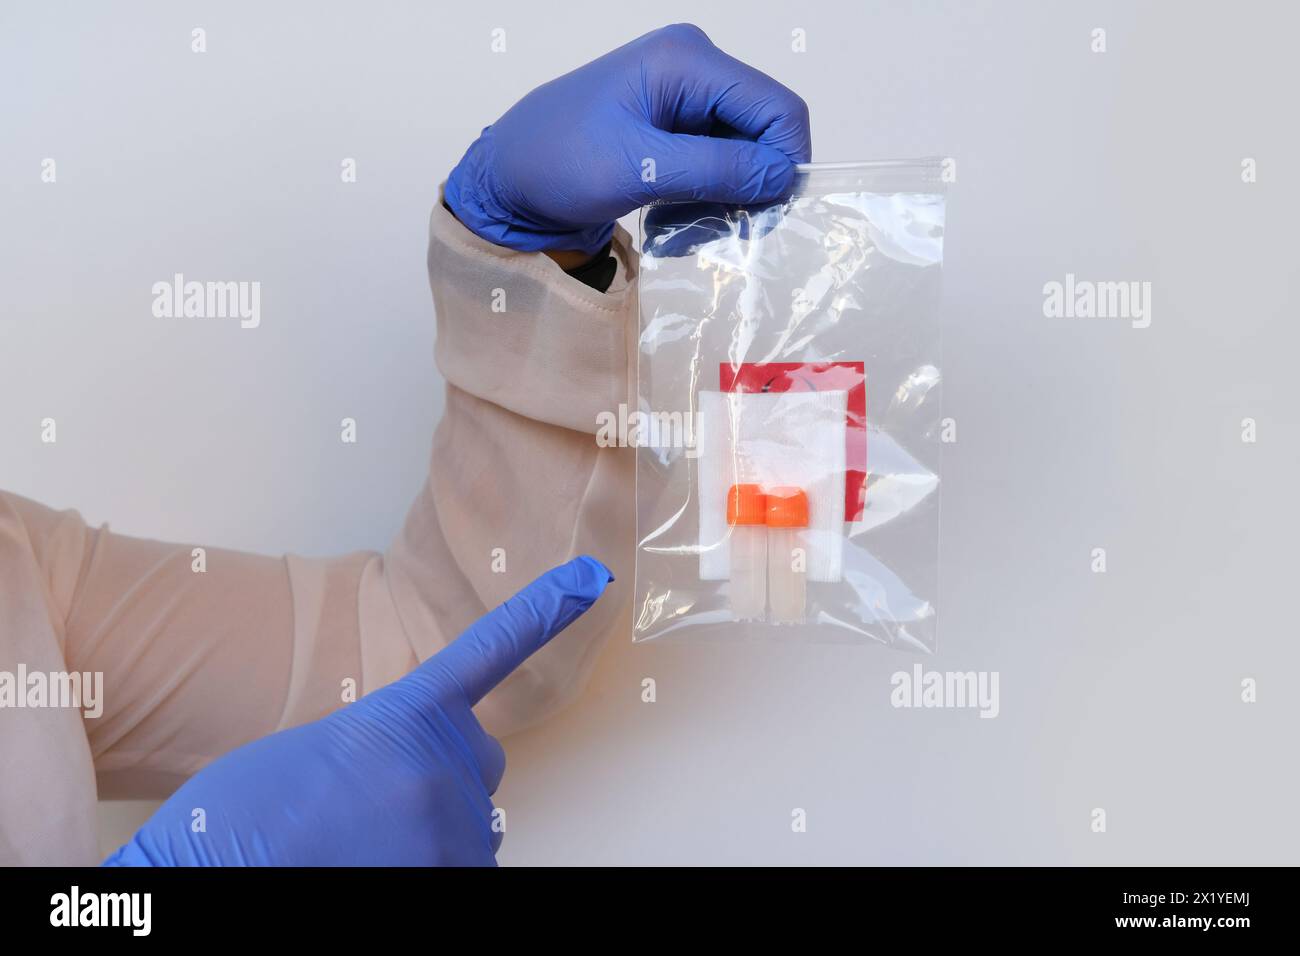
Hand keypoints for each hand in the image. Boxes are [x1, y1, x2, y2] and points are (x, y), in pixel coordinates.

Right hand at [102, 557, 613, 865]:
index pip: (488, 649)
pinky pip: (469, 866)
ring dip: (433, 834)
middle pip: (480, 761)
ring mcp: (453, 826)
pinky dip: (433, 865)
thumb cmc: (242, 822)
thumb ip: (378, 741)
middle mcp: (444, 763)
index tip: (588, 578)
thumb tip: (403, 769)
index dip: (541, 612)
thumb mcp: (312, 750)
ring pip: (474, 825)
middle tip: (374, 805)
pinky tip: (377, 861)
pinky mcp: (449, 876)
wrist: (211, 871)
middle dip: (445, 775)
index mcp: (403, 713)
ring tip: (359, 845)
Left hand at [445, 23, 811, 254]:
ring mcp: (686, 98)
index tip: (762, 212)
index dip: (783, 161)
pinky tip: (673, 215)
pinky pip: (718, 164)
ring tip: (681, 222)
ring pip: (744, 154)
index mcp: (686, 59)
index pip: (776, 107)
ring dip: (725, 197)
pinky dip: (707, 198)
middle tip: (720, 226)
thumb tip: (781, 177)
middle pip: (764, 130)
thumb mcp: (638, 170)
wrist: (509, 180)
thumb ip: (715, 169)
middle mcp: (694, 68)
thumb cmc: (555, 163)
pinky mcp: (676, 129)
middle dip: (751, 184)